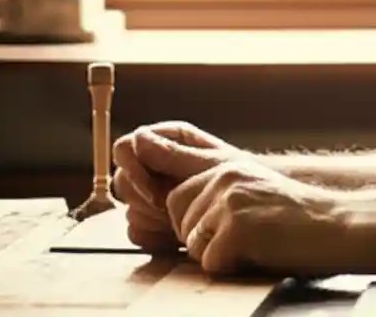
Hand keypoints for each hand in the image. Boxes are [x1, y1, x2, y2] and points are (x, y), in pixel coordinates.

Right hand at [112, 121, 244, 252]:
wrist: (253, 207)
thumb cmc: (240, 176)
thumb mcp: (210, 164)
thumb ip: (174, 154)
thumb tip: (138, 139)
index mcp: (166, 141)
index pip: (125, 149)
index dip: (134, 169)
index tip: (156, 189)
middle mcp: (154, 166)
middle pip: (122, 181)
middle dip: (145, 198)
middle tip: (171, 207)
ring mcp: (152, 195)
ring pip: (130, 209)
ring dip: (153, 218)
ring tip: (181, 220)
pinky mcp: (154, 221)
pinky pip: (137, 232)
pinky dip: (154, 237)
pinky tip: (174, 238)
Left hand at [166, 160, 344, 275]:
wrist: (338, 226)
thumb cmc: (302, 220)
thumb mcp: (257, 193)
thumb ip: (223, 197)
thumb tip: (187, 223)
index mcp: (227, 167)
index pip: (178, 197)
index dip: (193, 223)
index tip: (221, 234)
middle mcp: (224, 178)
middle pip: (179, 220)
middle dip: (200, 240)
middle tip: (238, 245)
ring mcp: (229, 201)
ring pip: (192, 244)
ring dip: (217, 256)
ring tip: (254, 248)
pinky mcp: (236, 228)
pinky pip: (210, 263)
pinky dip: (232, 269)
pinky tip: (260, 256)